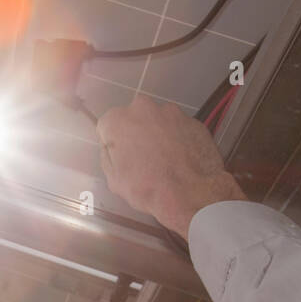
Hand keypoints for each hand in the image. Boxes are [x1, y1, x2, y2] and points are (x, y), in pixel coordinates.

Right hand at [97, 96, 244, 240]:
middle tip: (142, 159)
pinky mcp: (193, 120)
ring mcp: (171, 112)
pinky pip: (178, 128)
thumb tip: (114, 150)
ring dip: (157, 135)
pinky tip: (179, 160)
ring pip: (157, 121)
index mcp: (118, 120)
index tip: (120, 156)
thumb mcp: (114, 179)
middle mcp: (144, 108)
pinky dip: (177, 139)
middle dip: (135, 134)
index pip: (107, 126)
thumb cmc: (149, 187)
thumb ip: (109, 157)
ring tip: (163, 161)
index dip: (113, 143)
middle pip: (134, 118)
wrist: (191, 193)